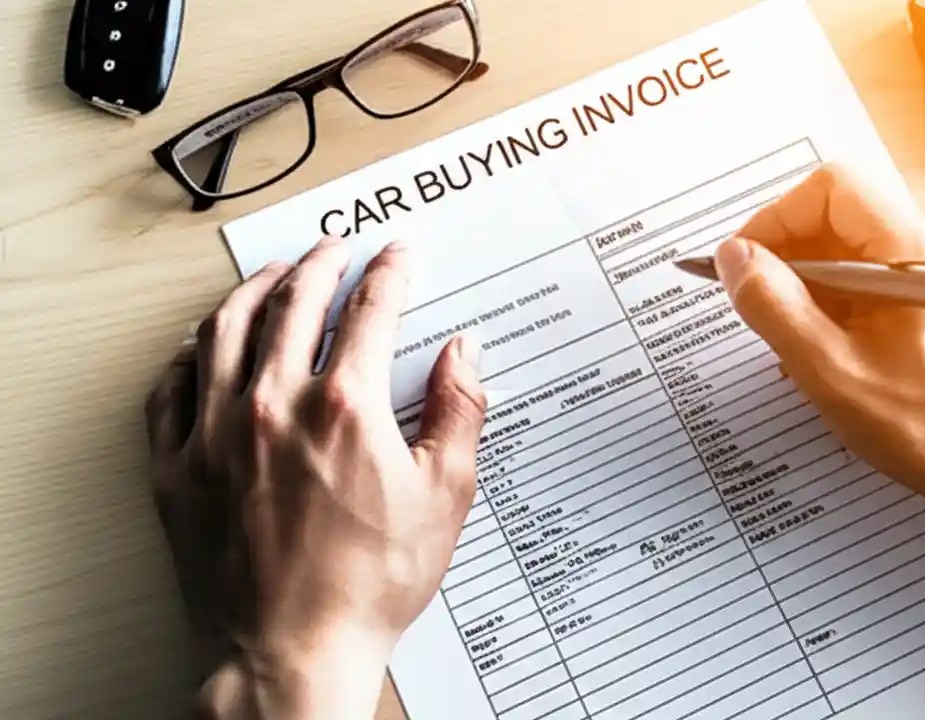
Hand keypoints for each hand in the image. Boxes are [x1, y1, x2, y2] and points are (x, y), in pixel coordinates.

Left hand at [144, 238, 484, 718]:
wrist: (294, 650)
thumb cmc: (368, 585)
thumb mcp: (444, 496)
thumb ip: (458, 411)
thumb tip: (464, 352)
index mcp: (344, 408)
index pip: (371, 310)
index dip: (391, 272)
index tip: (399, 256)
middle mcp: (273, 406)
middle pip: (294, 302)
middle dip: (321, 263)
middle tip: (336, 248)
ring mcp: (216, 434)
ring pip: (224, 330)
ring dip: (254, 289)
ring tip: (274, 274)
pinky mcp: (179, 469)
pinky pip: (171, 388)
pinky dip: (190, 352)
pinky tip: (203, 343)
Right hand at [718, 165, 924, 510]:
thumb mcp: (829, 370)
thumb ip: (773, 305)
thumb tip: (734, 257)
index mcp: (917, 249)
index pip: (832, 187)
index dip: (777, 219)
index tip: (745, 265)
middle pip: (840, 217)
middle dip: (790, 259)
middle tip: (763, 311)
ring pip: (854, 250)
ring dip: (812, 288)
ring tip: (799, 346)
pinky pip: (875, 278)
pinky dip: (840, 306)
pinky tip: (830, 354)